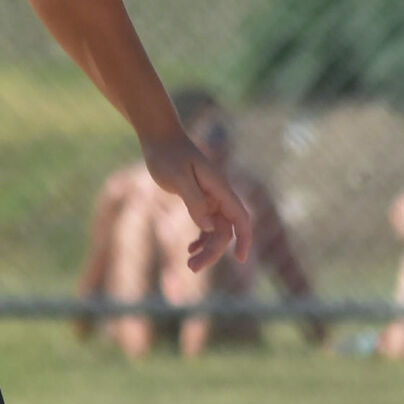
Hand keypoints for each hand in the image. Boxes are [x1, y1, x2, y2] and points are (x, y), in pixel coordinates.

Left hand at [141, 132, 252, 271]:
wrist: (159, 136)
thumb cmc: (167, 154)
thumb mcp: (178, 177)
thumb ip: (194, 201)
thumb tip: (208, 226)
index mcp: (219, 188)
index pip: (240, 218)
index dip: (244, 239)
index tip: (240, 259)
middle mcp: (218, 194)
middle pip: (225, 230)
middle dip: (213, 251)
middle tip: (192, 267)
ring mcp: (209, 197)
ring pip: (215, 230)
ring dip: (207, 248)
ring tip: (190, 264)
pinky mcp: (198, 198)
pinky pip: (206, 223)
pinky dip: (202, 237)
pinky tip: (190, 248)